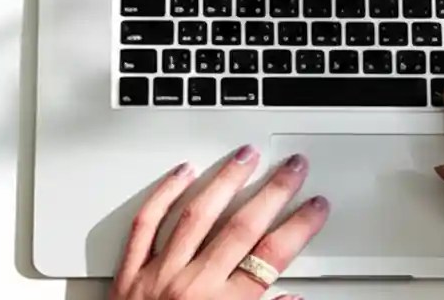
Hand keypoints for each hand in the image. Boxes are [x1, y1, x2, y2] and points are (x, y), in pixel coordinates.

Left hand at [112, 145, 328, 299]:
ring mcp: (158, 276)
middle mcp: (192, 287)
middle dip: (273, 192)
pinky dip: (164, 195)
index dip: (299, 226)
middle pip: (241, 228)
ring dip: (226, 182)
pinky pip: (146, 224)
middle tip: (292, 167)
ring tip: (246, 157)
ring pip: (196, 215)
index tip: (316, 205)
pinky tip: (183, 172)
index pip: (272, 256)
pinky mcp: (128, 274)